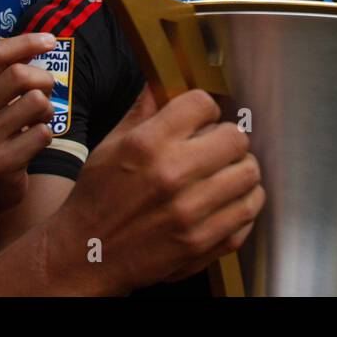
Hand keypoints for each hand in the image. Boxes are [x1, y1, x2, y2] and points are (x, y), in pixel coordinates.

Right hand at [0, 33, 56, 213]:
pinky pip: (42, 134)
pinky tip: (30, 144)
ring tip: (36, 121)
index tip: (51, 40)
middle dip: (43, 81)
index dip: (27, 42)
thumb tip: (44, 39)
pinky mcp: (0, 162)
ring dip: (46, 111)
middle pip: (20, 75)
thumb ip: (7, 71)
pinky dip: (45, 136)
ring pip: (36, 103)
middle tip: (44, 93)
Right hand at [46, 87, 263, 293]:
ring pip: (249, 174)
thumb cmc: (97, 198)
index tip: (201, 119)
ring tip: (225, 174)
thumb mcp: (111, 145)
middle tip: (217, 147)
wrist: (87, 256)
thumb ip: (143, 110)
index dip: (204, 109)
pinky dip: (242, 205)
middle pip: (236, 137)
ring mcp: (191, 213)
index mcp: (148, 145)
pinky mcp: (203, 243)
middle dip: (227, 138)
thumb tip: (163, 80)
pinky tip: (226, 202)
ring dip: (240, 171)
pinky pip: (247, 214)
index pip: (203, 104)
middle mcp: (173, 175)